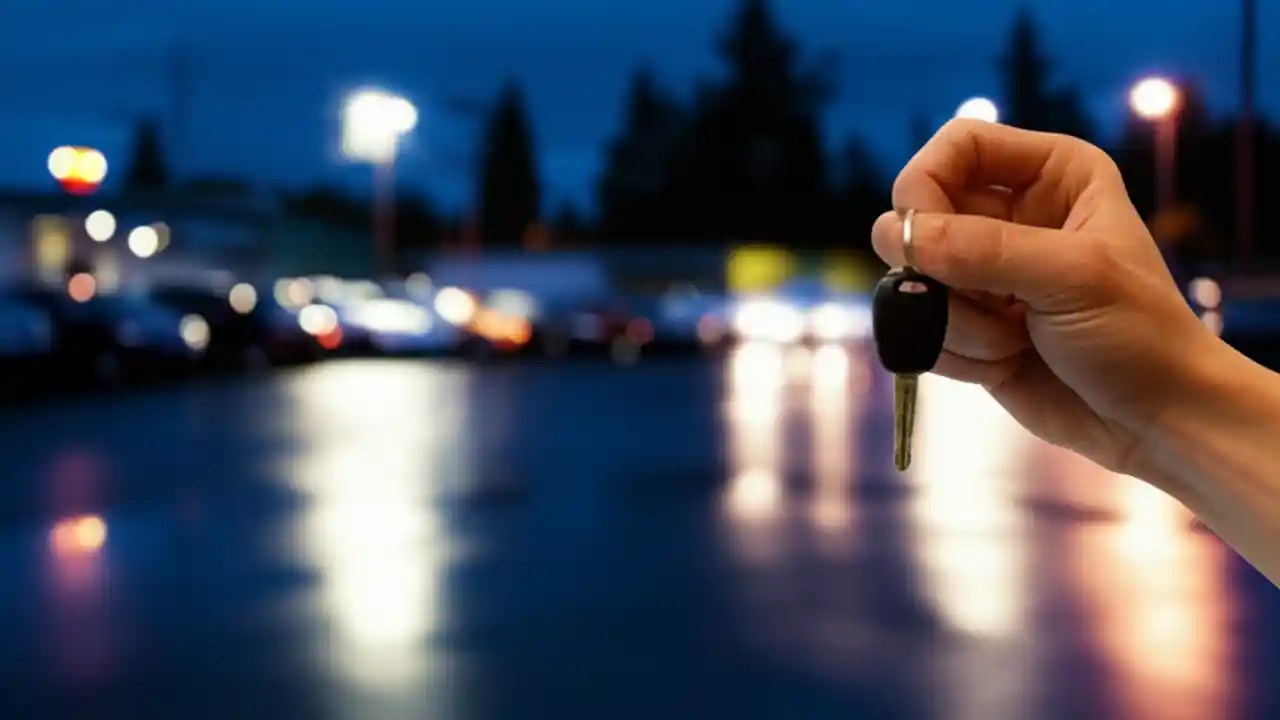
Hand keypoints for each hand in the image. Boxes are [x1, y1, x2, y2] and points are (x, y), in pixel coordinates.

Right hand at [871, 119, 1225, 476]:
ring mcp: (984, 273)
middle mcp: (1011, 214)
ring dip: (958, 321)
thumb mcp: (1071, 277)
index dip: (927, 182)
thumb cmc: (1138, 334)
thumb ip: (983, 249)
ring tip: (1018, 340)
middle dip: (943, 269)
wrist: (1155, 421)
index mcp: (1051, 174)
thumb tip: (896, 234)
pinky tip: (1007, 363)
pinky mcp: (966, 325)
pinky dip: (957, 353)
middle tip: (987, 301)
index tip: (919, 233)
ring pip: (915, 279)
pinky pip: (920, 329)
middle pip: (921, 213)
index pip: (957, 145)